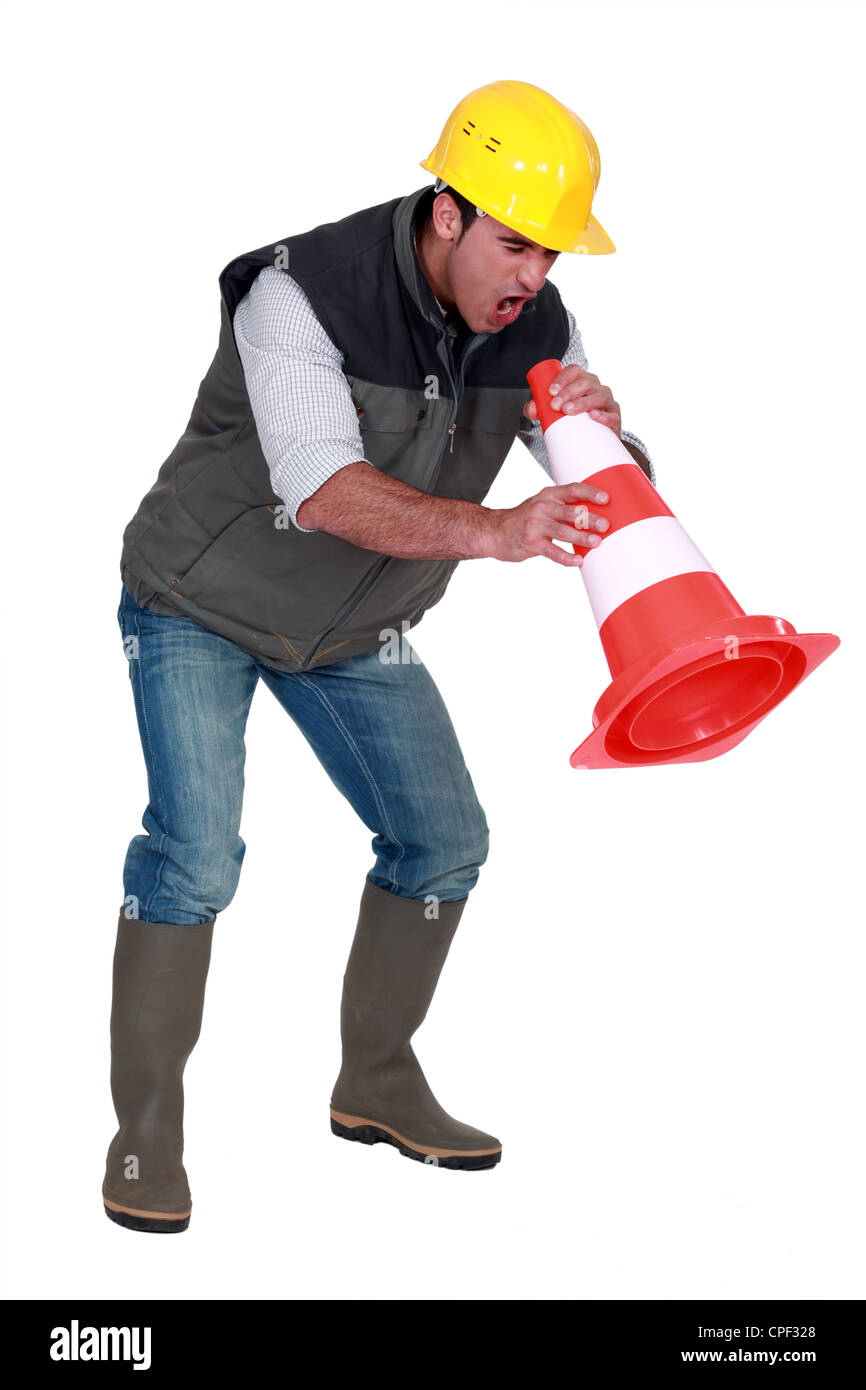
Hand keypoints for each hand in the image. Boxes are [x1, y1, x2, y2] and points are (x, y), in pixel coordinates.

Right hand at [484, 480, 609, 566]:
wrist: (494, 531)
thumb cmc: (524, 520)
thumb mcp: (541, 506)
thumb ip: (563, 508)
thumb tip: (594, 516)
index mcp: (548, 496)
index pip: (572, 490)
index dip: (590, 493)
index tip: (606, 499)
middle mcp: (542, 507)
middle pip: (570, 511)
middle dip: (589, 519)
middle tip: (605, 525)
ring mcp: (535, 525)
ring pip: (563, 531)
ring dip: (581, 537)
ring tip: (596, 542)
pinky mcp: (530, 543)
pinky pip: (552, 551)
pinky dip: (566, 558)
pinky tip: (577, 561)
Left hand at [523, 364, 621, 434]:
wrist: (592, 440)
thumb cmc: (574, 419)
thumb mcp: (555, 413)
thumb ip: (539, 409)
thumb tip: (532, 408)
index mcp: (583, 381)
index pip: (574, 371)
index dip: (563, 378)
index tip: (551, 391)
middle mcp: (597, 388)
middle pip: (585, 383)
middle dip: (568, 393)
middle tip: (555, 405)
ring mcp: (608, 402)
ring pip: (598, 397)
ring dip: (582, 402)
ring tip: (568, 410)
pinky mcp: (615, 418)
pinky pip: (612, 415)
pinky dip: (603, 416)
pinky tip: (593, 416)